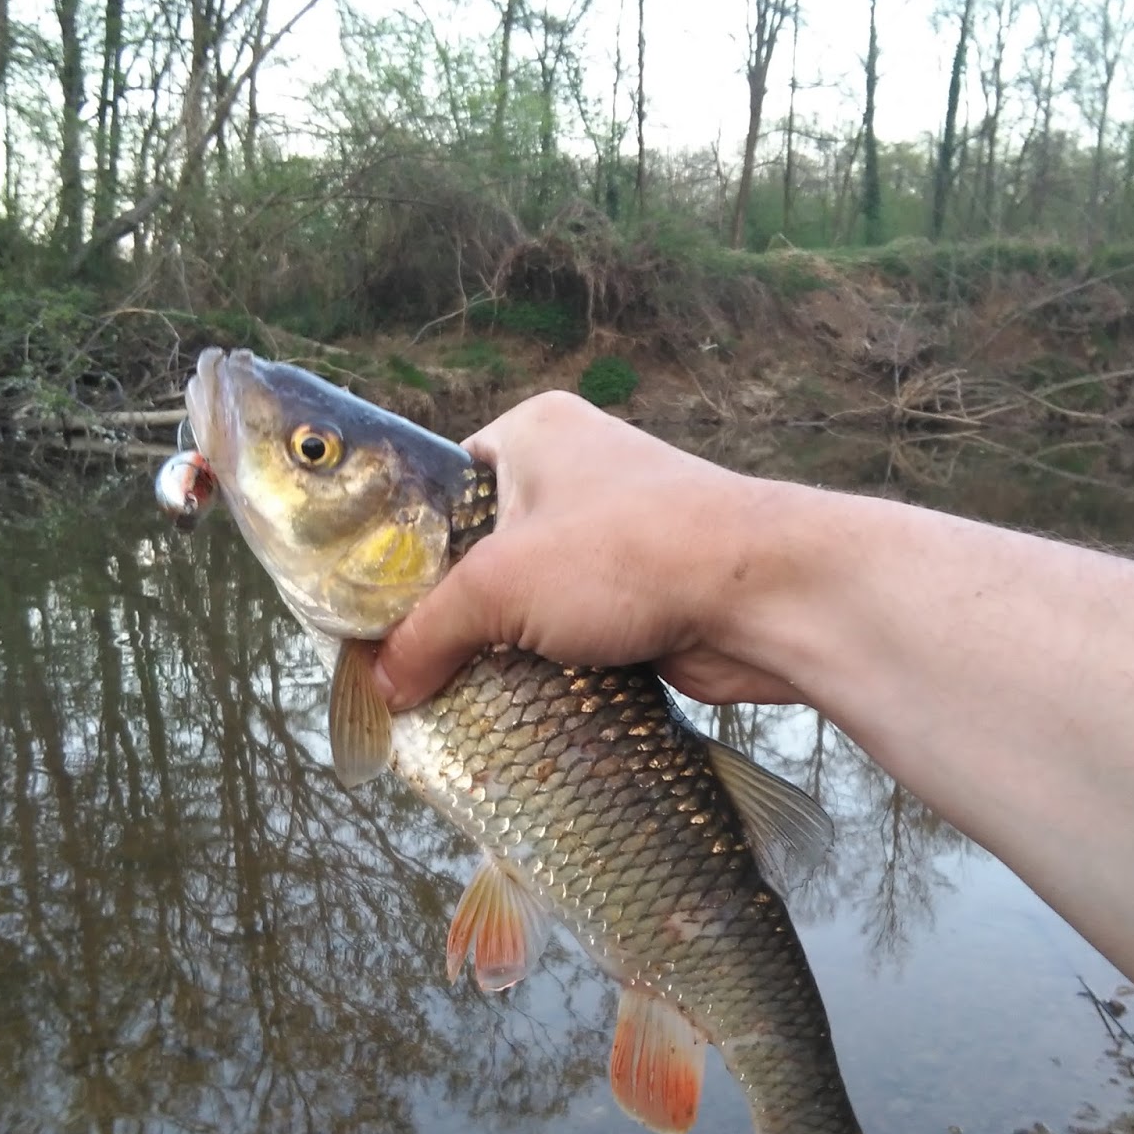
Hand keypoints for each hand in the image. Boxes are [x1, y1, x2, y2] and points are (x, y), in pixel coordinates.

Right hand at [372, 391, 799, 707]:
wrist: (761, 597)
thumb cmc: (625, 555)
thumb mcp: (500, 587)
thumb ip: (429, 633)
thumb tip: (382, 687)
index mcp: (532, 433)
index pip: (441, 485)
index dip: (404, 547)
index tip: (372, 606)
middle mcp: (574, 474)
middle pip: (482, 550)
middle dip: (454, 608)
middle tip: (407, 660)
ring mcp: (613, 536)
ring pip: (531, 598)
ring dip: (505, 644)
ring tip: (454, 689)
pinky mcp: (642, 593)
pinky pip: (573, 631)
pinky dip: (551, 664)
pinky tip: (519, 701)